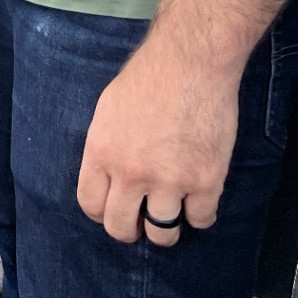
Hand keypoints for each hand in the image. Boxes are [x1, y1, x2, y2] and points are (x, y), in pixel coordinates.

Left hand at [76, 40, 237, 246]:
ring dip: (165, 228)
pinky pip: (201, 220)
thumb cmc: (149, 77)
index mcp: (101, 153)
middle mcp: (130, 172)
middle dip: (130, 229)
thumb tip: (107, 177)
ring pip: (162, 234)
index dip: (102, 213)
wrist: (191, 63)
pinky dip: (200, 214)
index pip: (91, 205)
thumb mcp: (108, 111)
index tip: (114, 209)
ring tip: (170, 211)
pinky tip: (198, 198)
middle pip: (121, 228)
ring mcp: (169, 180)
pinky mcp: (206, 181)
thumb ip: (105, 148)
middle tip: (141, 220)